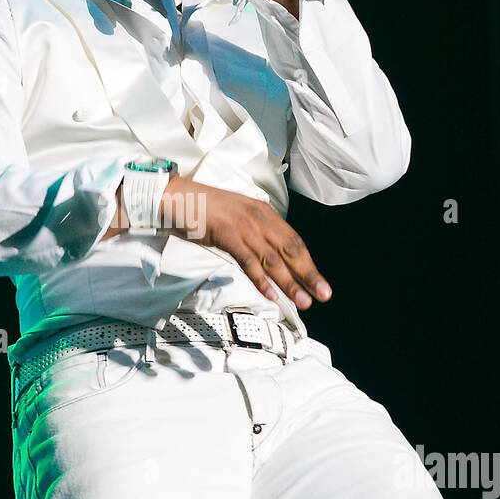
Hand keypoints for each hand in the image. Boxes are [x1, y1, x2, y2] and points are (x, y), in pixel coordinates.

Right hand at [164, 178, 330, 309]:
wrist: (177, 197)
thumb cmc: (203, 209)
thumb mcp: (236, 217)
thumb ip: (253, 233)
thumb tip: (267, 256)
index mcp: (263, 212)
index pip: (293, 241)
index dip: (308, 263)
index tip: (318, 282)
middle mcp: (258, 218)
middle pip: (290, 250)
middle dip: (308, 274)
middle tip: (323, 294)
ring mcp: (243, 226)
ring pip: (273, 259)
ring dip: (289, 283)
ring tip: (302, 301)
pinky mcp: (227, 235)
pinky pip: (249, 261)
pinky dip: (261, 280)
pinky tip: (270, 294)